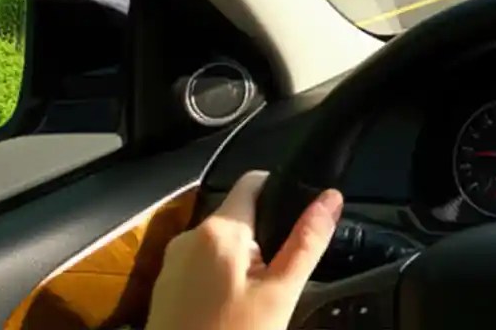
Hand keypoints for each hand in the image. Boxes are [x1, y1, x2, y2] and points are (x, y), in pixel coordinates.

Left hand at [147, 171, 343, 329]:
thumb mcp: (280, 294)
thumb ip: (306, 242)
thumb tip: (330, 200)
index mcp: (220, 231)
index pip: (255, 182)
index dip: (282, 194)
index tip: (296, 227)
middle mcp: (189, 238)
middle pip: (241, 217)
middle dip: (265, 241)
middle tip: (277, 282)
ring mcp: (173, 263)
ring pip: (223, 245)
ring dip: (244, 264)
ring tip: (253, 303)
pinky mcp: (165, 286)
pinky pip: (203, 267)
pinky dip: (222, 281)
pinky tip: (230, 313)